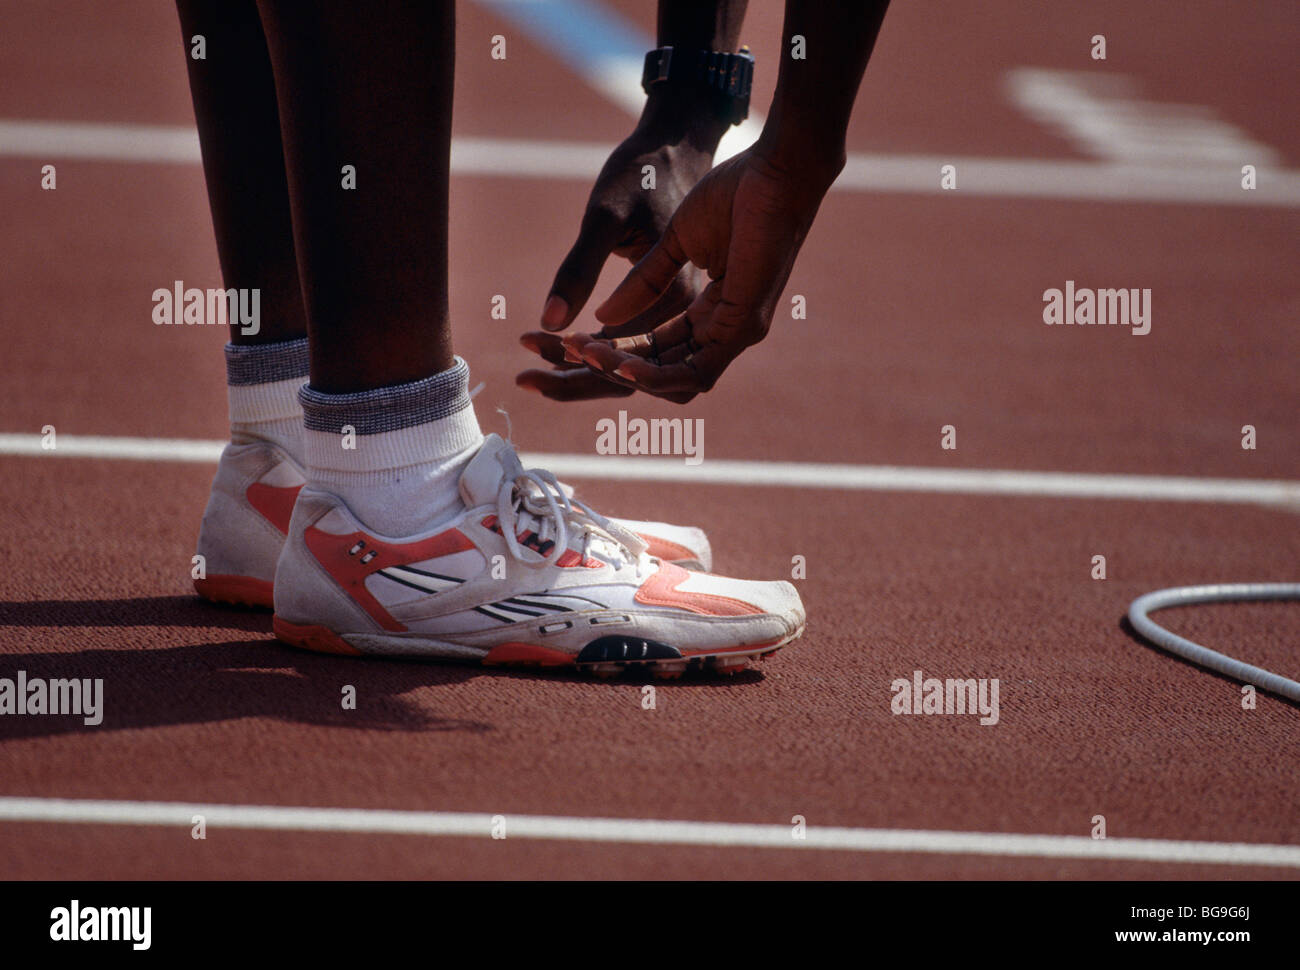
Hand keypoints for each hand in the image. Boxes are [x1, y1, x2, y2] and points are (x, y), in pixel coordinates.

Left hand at [517, 126, 714, 401]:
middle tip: (522, 379)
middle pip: (628, 375)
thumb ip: (578, 270)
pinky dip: (592, 345)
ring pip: (627, 362)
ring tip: (529, 362)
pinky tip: (553, 339)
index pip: (626, 360)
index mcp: (680, 298)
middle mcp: (687, 315)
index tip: (530, 356)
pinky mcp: (665, 302)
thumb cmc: (643, 171)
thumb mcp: (604, 216)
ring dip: (578, 366)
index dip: (575, 367)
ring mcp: (679, 312)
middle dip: (573, 379)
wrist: (675, 145)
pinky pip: (630, 340)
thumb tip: (550, 322)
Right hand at [562, 144, 835, 402]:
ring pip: (668, 382)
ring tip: (577, 356)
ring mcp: (732, 332)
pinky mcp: (745, 324)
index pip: (637, 353)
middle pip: (644, 377)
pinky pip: (694, 370)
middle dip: (588, 379)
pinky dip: (652, 373)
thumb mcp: (664, 241)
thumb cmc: (724, 190)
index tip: (540, 345)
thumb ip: (639, 283)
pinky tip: (617, 363)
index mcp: (700, 312)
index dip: (589, 356)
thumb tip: (604, 321)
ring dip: (617, 375)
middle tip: (533, 377)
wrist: (769, 166)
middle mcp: (715, 329)